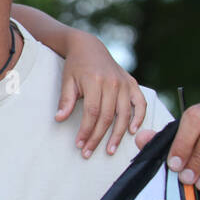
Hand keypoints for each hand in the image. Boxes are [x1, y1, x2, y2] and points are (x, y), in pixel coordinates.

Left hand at [55, 31, 147, 156]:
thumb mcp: (67, 81)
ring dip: (117, 134)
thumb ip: (66, 100)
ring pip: (124, 114)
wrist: (89, 47)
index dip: (86, 130)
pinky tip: (132, 131)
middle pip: (107, 117)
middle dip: (97, 137)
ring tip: (110, 150)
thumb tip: (59, 119)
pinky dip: (139, 117)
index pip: (92, 113)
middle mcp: (112, 83)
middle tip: (89, 152)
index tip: (79, 144)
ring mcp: (124, 83)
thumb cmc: (76, 66)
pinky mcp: (132, 83)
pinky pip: (140, 102)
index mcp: (95, 82)